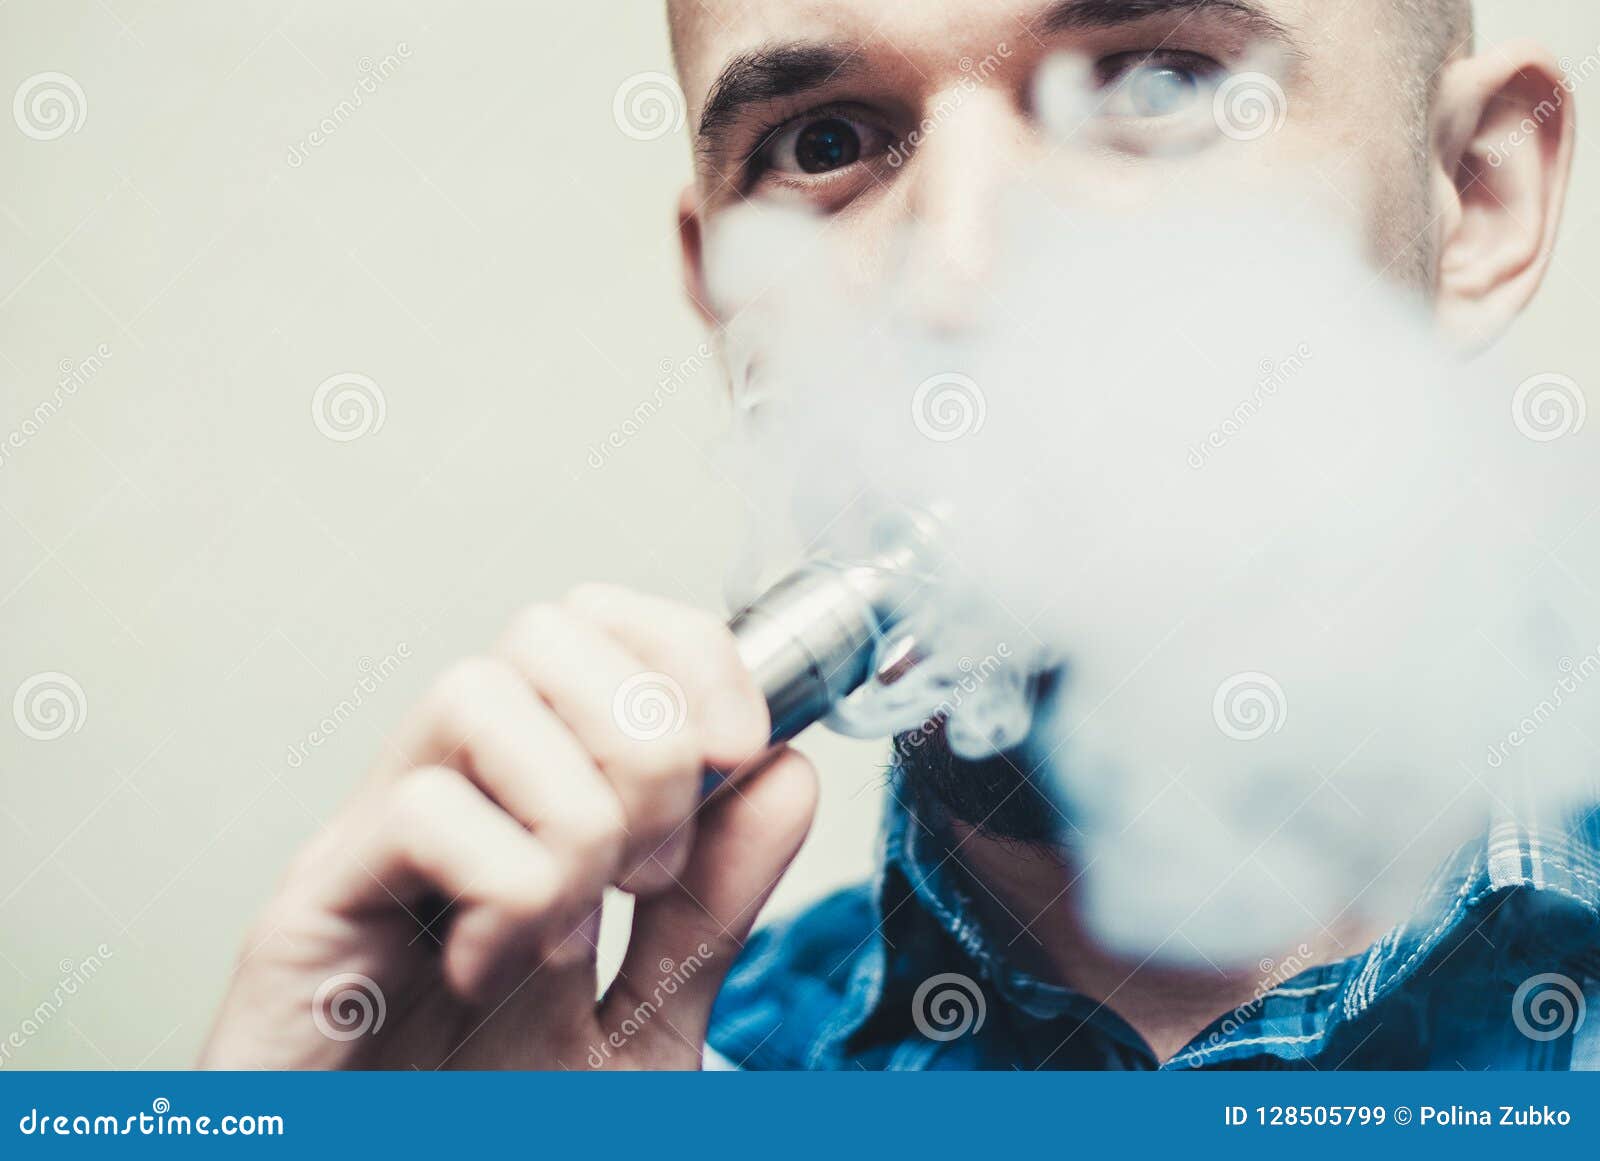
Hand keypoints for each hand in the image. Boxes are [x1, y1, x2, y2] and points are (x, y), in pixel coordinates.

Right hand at [200, 585, 817, 1068]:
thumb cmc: (495, 1127)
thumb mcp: (648, 1019)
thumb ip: (713, 905)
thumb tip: (781, 774)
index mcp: (531, 805)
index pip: (604, 627)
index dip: (692, 656)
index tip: (742, 751)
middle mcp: (453, 800)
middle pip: (548, 630)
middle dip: (645, 738)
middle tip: (647, 871)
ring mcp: (373, 845)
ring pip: (478, 692)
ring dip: (574, 813)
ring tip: (569, 929)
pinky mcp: (307, 910)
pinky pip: (422, 812)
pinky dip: (506, 891)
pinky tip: (494, 972)